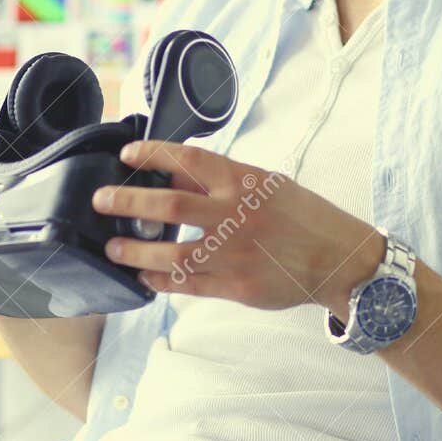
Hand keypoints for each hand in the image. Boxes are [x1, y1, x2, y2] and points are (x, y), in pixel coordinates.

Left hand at [91, 140, 382, 310]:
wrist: (340, 259)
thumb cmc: (301, 216)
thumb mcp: (266, 183)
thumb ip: (221, 179)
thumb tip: (175, 170)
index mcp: (244, 181)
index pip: (189, 159)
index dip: (152, 154)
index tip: (127, 154)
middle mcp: (236, 215)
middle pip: (169, 207)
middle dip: (128, 202)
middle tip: (101, 200)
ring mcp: (235, 253)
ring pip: (172, 254)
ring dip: (136, 252)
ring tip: (114, 249)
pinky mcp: (238, 286)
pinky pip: (188, 285)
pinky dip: (161, 280)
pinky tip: (144, 277)